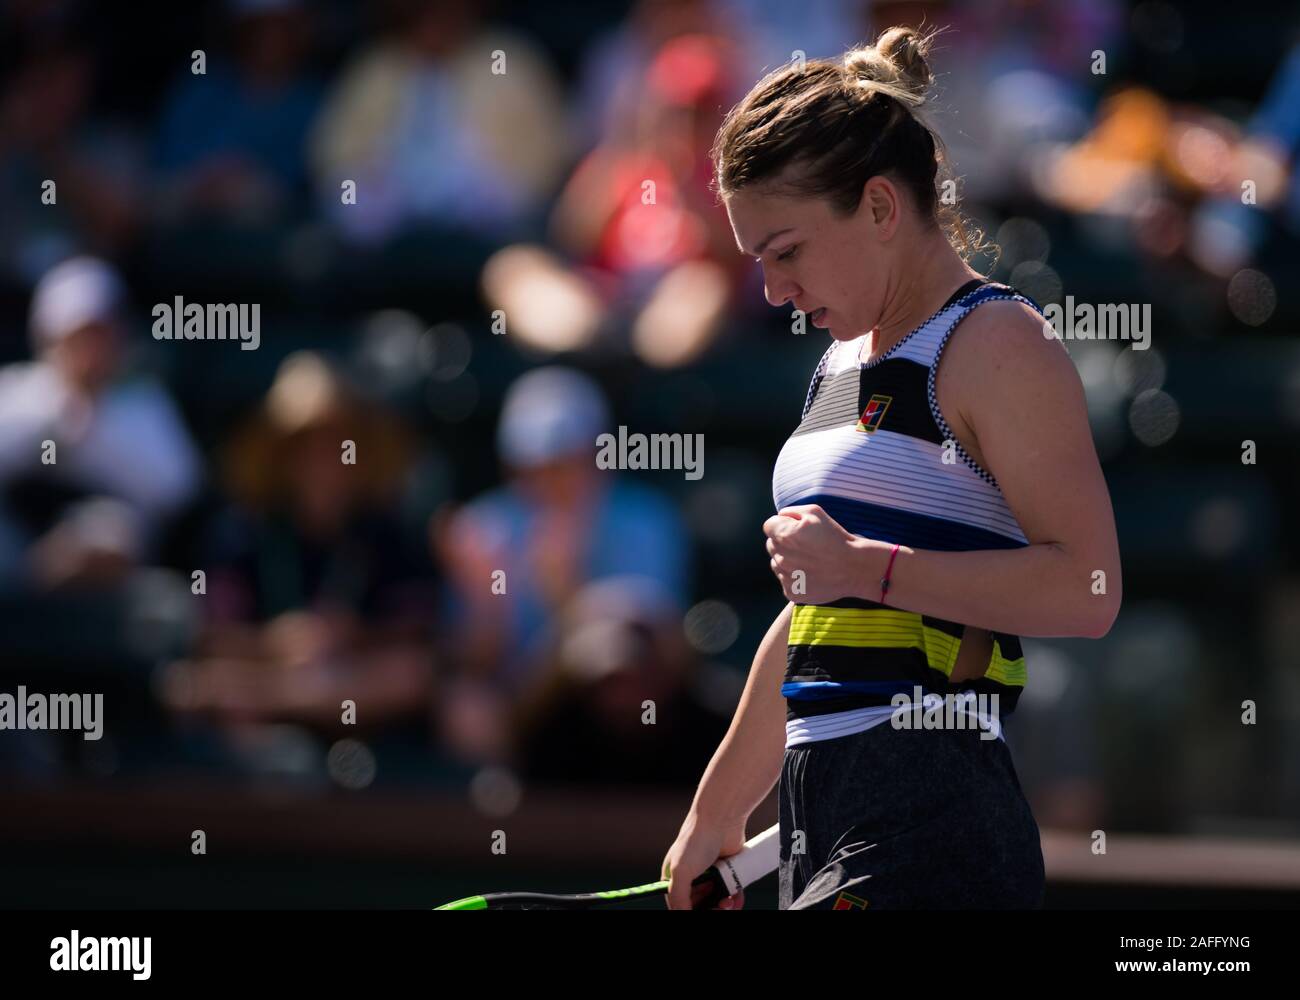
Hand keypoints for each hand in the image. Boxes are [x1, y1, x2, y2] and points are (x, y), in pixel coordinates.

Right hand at [662, 813, 747, 909]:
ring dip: (724, 907)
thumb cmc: (696, 841)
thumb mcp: (680, 871)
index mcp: (673, 877)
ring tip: (729, 903)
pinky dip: (734, 898)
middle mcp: (690, 876)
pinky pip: (730, 890)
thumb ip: (678, 897)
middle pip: (700, 905)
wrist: (721, 819)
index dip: (689, 913)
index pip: (678, 905)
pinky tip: (736, 899)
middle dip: (710, 910)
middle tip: (720, 909)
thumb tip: (681, 915)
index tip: (703, 913)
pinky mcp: (726, 870)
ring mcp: (709, 873)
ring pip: (716, 900)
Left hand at [763, 504, 882, 604]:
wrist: (854, 567)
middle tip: (805, 545)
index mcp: (784, 535)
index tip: (795, 529)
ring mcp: (785, 577)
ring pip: (777, 563)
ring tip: (809, 559)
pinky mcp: (792, 592)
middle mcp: (781, 557)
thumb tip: (780, 517)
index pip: (768, 526)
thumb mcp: (815, 512)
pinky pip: (786, 581)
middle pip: (771, 545)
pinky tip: (811, 573)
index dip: (782, 525)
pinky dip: (795, 577)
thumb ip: (791, 512)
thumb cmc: (836, 538)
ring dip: (787, 560)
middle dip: (783, 542)